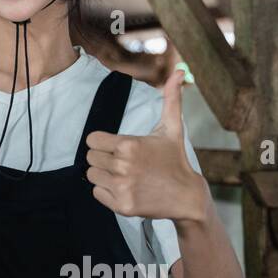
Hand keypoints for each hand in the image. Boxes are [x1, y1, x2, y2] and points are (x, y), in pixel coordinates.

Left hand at [84, 68, 206, 222]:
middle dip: (103, 158)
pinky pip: (97, 193)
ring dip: (103, 175)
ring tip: (124, 175)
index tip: (115, 147)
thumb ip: (171, 98)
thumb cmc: (175, 159)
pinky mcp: (122, 206)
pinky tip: (125, 188)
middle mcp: (123, 166)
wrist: (187, 197)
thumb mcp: (172, 128)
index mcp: (129, 145)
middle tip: (121, 162)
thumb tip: (181, 71)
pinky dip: (107, 191)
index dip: (102, 142)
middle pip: (90, 158)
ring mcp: (122, 187)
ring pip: (92, 176)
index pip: (92, 141)